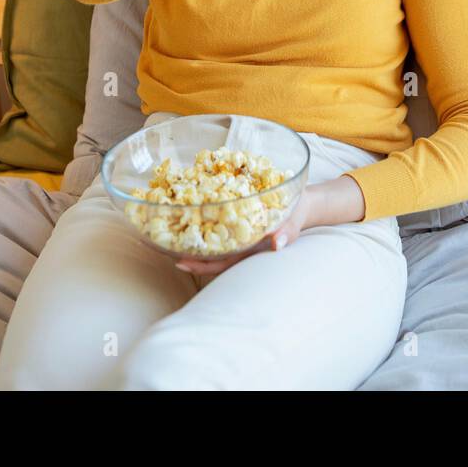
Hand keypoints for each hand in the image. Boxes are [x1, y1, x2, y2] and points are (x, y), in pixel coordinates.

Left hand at [174, 188, 315, 276]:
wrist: (303, 202)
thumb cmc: (296, 213)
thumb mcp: (292, 221)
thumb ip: (286, 232)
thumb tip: (277, 243)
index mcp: (249, 249)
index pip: (220, 262)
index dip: (200, 265)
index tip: (181, 262)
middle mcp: (239, 243)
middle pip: (209, 253)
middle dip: (188, 252)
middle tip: (165, 246)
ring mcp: (237, 231)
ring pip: (211, 239)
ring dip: (192, 236)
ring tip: (169, 230)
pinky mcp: (236, 216)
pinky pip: (217, 220)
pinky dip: (203, 218)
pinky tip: (189, 209)